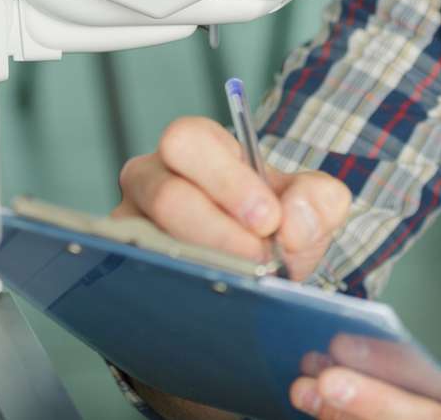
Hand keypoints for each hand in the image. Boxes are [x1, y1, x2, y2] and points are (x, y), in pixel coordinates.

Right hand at [112, 115, 351, 279]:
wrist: (253, 274)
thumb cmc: (273, 228)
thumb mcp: (309, 207)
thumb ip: (320, 201)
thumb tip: (294, 224)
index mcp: (198, 148)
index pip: (190, 141)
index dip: (227, 180)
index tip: (269, 220)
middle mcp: (153, 178)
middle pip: (166, 193)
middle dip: (217, 228)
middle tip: (257, 256)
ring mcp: (131, 223)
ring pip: (148, 240)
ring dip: (202, 263)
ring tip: (243, 281)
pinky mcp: (121, 264)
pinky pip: (135, 275)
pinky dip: (177, 288)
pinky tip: (211, 299)